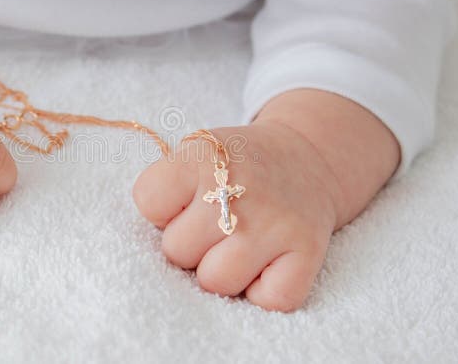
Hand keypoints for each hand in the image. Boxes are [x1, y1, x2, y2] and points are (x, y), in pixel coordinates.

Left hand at [133, 122, 341, 310]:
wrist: (304, 159)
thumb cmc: (233, 170)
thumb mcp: (193, 156)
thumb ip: (164, 191)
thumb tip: (152, 254)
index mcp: (204, 156)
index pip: (149, 201)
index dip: (161, 209)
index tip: (185, 200)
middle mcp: (241, 188)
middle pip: (176, 251)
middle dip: (189, 244)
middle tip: (214, 225)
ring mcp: (276, 222)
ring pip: (215, 282)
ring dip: (221, 271)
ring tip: (237, 243)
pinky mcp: (308, 252)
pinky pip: (267, 301)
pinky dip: (263, 292)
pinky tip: (266, 261)